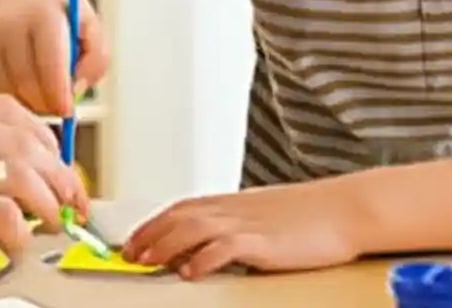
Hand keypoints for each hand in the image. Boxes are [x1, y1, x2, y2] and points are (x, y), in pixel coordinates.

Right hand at [0, 0, 109, 115]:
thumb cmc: (59, 6)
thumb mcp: (89, 21)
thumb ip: (96, 58)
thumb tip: (77, 91)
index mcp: (42, 14)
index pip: (50, 65)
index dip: (60, 95)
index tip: (69, 111)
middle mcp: (9, 25)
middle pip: (26, 83)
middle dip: (46, 104)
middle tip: (60, 110)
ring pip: (7, 90)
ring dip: (28, 104)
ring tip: (45, 99)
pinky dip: (11, 96)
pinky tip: (26, 89)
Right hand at [0, 81, 88, 271]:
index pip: (11, 109)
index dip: (43, 138)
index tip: (53, 158)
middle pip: (28, 142)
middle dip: (59, 173)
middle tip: (69, 194)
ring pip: (26, 177)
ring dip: (48, 202)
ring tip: (51, 219)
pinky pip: (6, 219)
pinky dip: (20, 233)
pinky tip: (14, 241)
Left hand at [122, 182, 363, 278]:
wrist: (345, 209)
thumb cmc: (307, 216)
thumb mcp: (260, 216)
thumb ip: (232, 227)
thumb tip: (206, 245)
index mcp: (229, 203)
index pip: (179, 209)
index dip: (151, 224)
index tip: (132, 241)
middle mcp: (232, 209)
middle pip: (178, 217)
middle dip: (148, 236)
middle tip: (128, 255)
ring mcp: (247, 223)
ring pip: (192, 228)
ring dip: (165, 245)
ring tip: (147, 263)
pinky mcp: (264, 241)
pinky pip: (225, 247)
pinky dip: (203, 259)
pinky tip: (189, 271)